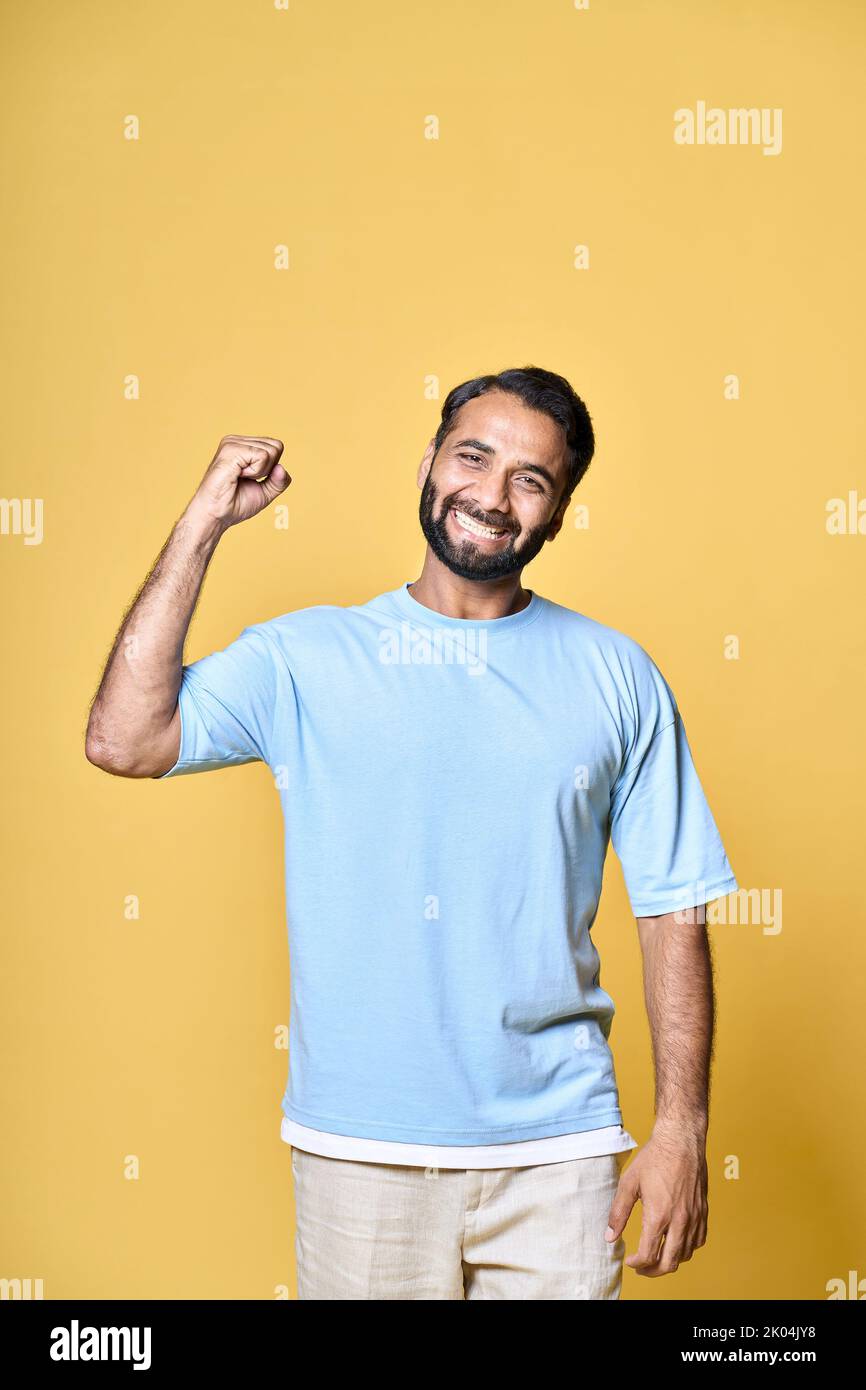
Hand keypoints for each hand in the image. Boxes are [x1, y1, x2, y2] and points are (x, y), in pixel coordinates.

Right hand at [187, 434, 289, 531]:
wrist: (216, 515)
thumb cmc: (234, 504)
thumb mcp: (265, 493)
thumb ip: (279, 481)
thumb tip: (282, 468)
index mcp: (243, 446)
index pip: (276, 446)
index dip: (271, 469)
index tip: (251, 480)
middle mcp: (237, 441)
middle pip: (277, 446)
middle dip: (268, 470)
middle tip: (245, 480)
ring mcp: (233, 443)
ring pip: (271, 451)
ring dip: (260, 472)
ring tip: (239, 478)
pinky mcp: (231, 449)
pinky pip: (262, 456)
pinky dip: (255, 472)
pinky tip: (237, 476)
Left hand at [604, 1120, 708, 1275]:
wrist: (681, 1140)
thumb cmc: (655, 1158)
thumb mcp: (629, 1183)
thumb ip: (618, 1212)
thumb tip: (610, 1236)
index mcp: (659, 1215)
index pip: (648, 1255)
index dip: (636, 1264)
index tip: (630, 1260)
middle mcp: (679, 1221)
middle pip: (669, 1263)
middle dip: (653, 1271)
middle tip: (642, 1267)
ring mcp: (694, 1217)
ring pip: (685, 1255)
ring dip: (670, 1261)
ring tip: (657, 1256)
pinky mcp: (703, 1211)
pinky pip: (699, 1241)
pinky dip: (687, 1248)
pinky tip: (676, 1242)